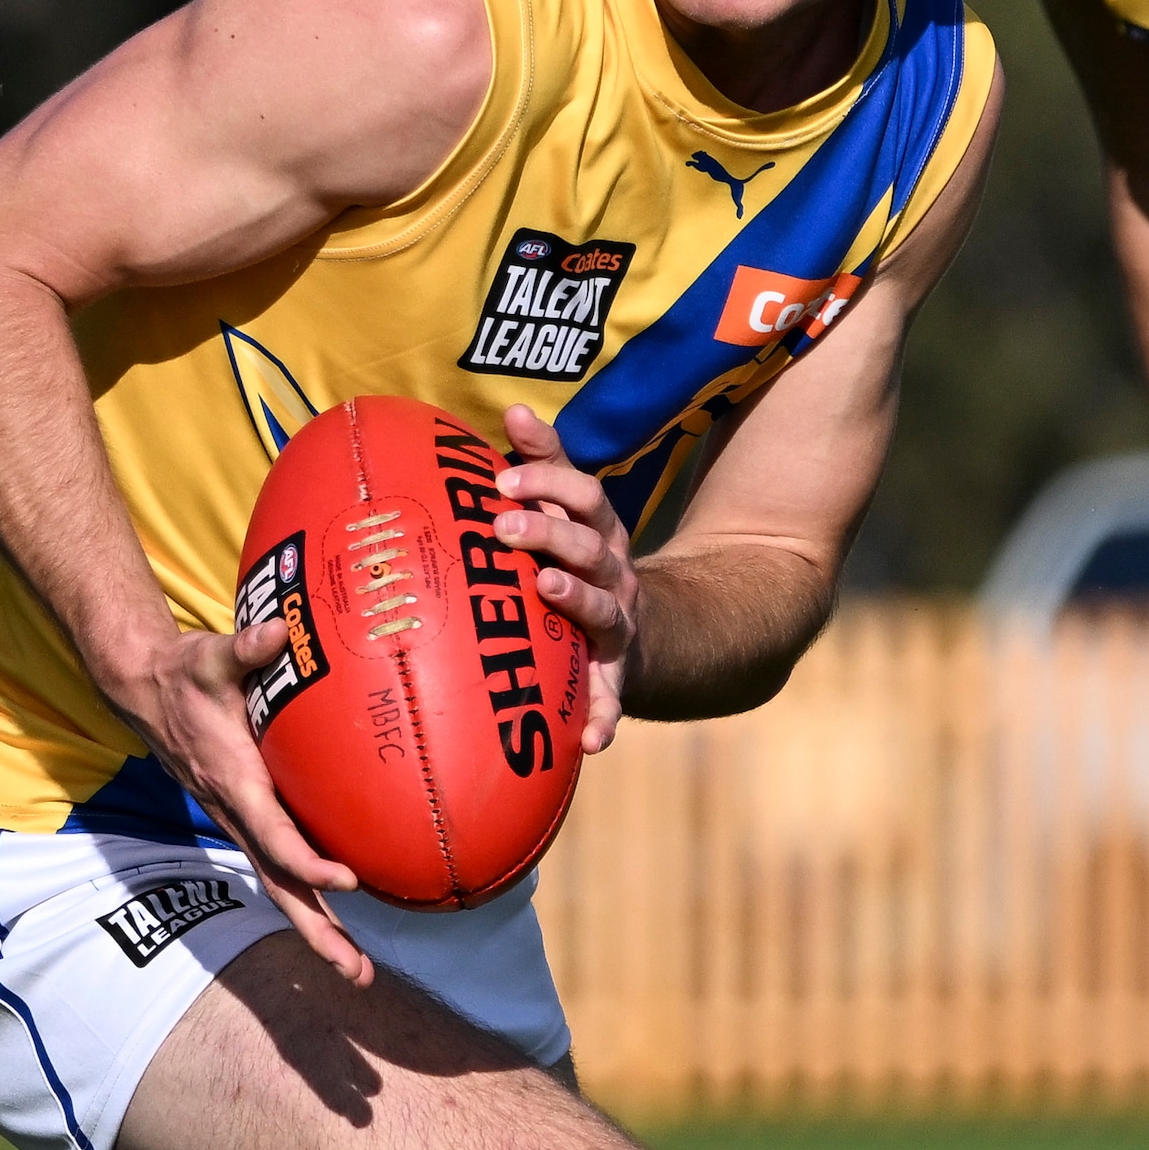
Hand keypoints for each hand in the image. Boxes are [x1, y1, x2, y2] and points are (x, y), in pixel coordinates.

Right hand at [90, 608, 366, 982]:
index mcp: (235, 783)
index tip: (349, 880)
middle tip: (356, 975)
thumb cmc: (185, 673)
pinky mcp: (248, 821)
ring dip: (318, 931)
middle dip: (318, 932)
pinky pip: (281, 870)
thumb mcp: (210, 654)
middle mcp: (237, 815)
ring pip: (281, 888)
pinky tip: (341, 920)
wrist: (146, 690)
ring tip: (357, 972)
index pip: (274, 835)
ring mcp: (241, 824)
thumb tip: (277, 631)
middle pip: (280, 887)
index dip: (308, 862)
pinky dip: (309, 901)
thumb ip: (245, 646)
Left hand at [489, 403, 636, 753]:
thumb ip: (545, 462)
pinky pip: (612, 701)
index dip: (547, 480)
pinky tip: (588, 743)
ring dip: (575, 598)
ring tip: (546, 587)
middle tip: (501, 523)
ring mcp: (617, 624)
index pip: (582, 494)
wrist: (647, 636)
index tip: (502, 476)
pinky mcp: (617, 677)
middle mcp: (614, 573)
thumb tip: (515, 407)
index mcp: (598, 532)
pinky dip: (602, 721)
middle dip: (547, 531)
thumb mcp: (571, 512)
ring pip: (600, 609)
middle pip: (587, 544)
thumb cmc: (583, 563)